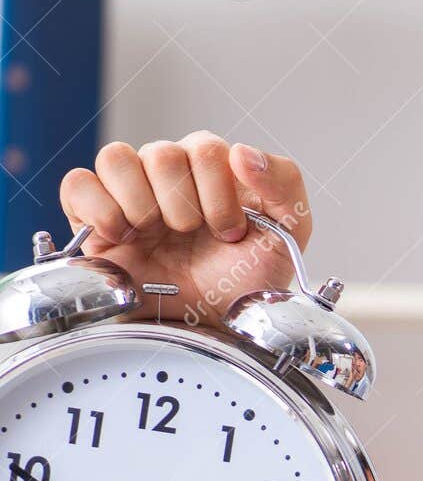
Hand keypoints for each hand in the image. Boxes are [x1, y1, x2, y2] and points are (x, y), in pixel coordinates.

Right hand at [59, 133, 311, 326]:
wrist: (208, 333)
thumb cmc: (243, 286)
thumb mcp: (286, 235)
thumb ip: (284, 182)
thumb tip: (243, 152)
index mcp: (212, 173)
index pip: (205, 147)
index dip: (219, 193)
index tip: (230, 232)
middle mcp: (169, 178)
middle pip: (162, 153)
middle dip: (186, 206)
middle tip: (194, 238)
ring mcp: (130, 195)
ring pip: (117, 157)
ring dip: (144, 204)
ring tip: (157, 237)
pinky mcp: (93, 218)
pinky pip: (78, 183)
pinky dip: (99, 207)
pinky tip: (122, 234)